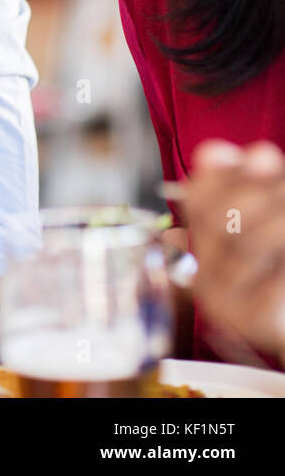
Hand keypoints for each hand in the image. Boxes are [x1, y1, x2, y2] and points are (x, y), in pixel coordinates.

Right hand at [184, 139, 284, 359]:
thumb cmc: (283, 268)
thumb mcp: (271, 220)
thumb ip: (252, 189)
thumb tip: (242, 154)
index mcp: (203, 249)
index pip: (198, 201)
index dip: (225, 175)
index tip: (265, 157)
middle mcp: (202, 277)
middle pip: (217, 219)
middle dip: (263, 193)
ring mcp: (223, 303)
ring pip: (248, 242)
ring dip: (282, 218)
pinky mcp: (251, 321)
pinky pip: (275, 278)